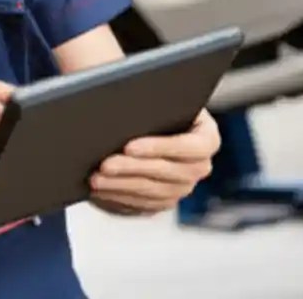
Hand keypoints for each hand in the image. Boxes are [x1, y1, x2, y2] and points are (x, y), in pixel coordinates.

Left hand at [89, 109, 219, 214]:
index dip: (160, 147)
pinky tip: (99, 190)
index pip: (191, 147)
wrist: (144, 123)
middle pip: (169, 172)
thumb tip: (126, 104)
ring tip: (95, 179)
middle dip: (132, 168)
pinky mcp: (163, 201)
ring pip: (153, 192)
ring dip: (121, 185)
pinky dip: (119, 197)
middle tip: (104, 165)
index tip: (128, 146)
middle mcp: (200, 166)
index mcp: (206, 137)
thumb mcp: (155, 98)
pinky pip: (142, 205)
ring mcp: (182, 187)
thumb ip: (151, 100)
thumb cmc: (150, 104)